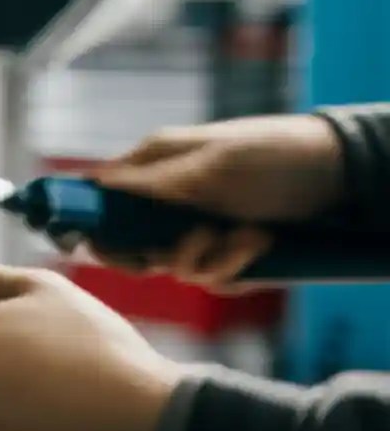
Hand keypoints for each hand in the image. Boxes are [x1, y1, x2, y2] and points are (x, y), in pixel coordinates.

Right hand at [92, 114, 343, 285]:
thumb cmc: (271, 153)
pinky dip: (234, 269)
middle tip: (179, 250)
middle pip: (129, 245)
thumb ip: (154, 178)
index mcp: (155, 168)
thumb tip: (98, 183)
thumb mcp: (212, 163)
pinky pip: (211, 277)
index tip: (104, 248)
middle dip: (154, 256)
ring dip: (210, 260)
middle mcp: (169, 200)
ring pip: (174, 266)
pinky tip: (260, 244)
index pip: (101, 200)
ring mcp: (197, 227)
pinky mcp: (227, 251)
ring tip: (248, 235)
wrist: (337, 174)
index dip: (94, 227)